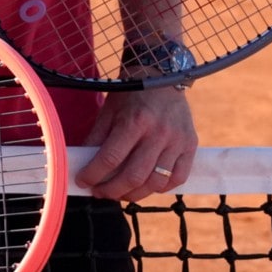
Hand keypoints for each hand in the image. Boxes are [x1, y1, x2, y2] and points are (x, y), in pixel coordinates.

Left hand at [77, 88, 197, 200]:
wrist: (162, 77)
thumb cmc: (131, 96)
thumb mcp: (108, 111)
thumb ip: (96, 137)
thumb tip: (80, 162)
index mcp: (134, 122)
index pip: (111, 158)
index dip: (93, 174)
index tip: (83, 181)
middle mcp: (159, 133)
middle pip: (134, 176)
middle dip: (112, 190)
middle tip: (100, 192)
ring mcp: (177, 141)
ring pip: (156, 182)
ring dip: (135, 194)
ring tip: (120, 193)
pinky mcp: (191, 146)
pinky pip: (178, 178)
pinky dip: (161, 189)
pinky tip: (146, 186)